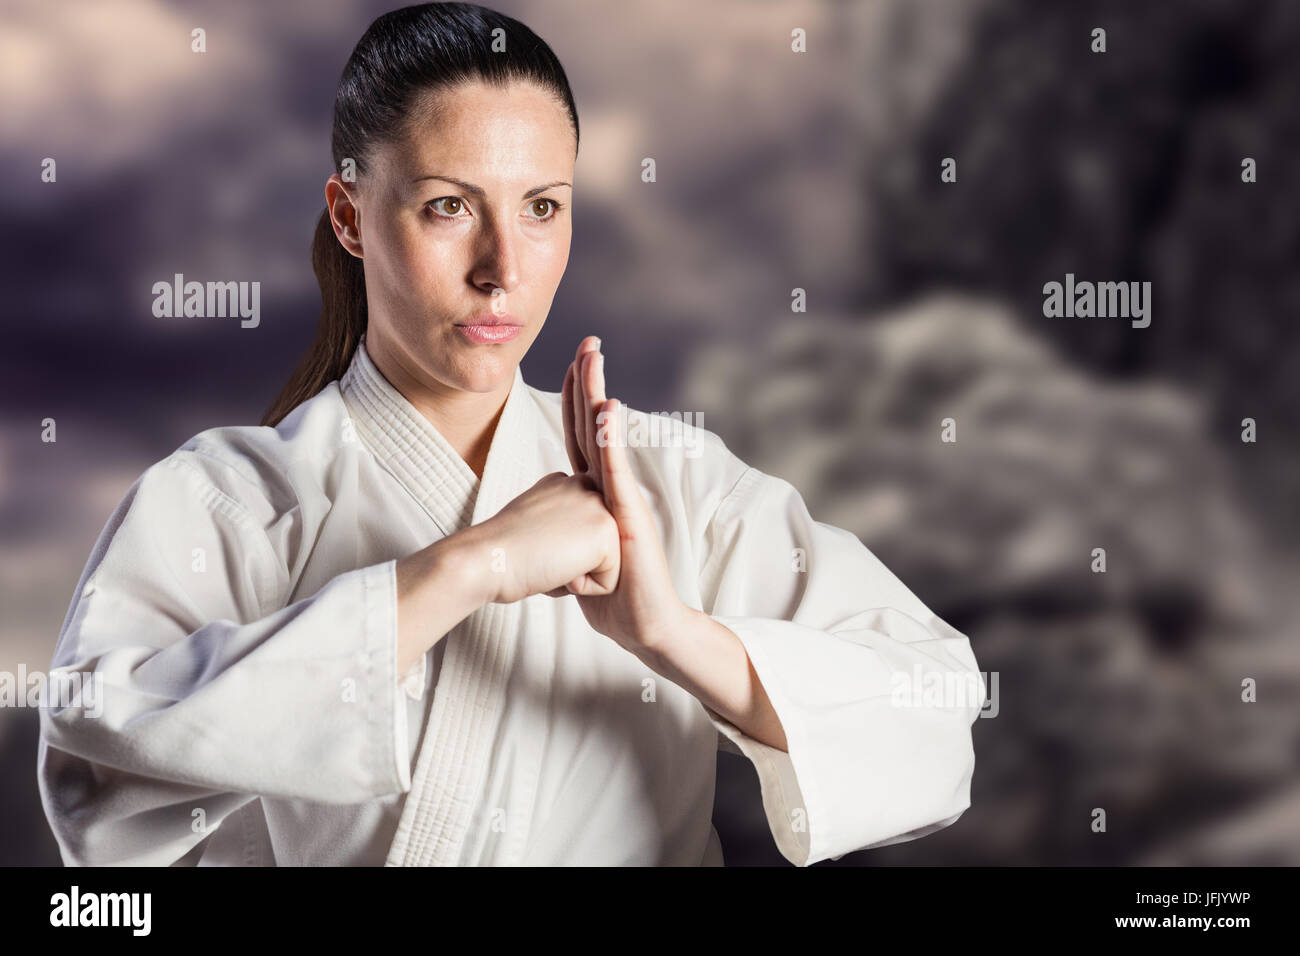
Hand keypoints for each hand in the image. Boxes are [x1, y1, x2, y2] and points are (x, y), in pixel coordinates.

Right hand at [455, 470, 620, 605]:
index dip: (557, 552)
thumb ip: (558, 522)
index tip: (531, 542)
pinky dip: (582, 588)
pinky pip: (608, 581)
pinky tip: (557, 569)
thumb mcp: (534, 523)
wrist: (487, 559)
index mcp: (567, 483)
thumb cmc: (502, 552)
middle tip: (539, 552)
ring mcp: (598, 505)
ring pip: (606, 565)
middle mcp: (586, 487)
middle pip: (597, 549)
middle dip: (573, 563)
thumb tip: (569, 540)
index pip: (583, 534)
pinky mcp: (606, 530)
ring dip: (577, 576)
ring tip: (547, 559)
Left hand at [560, 336, 691, 659]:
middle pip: (594, 426)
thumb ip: (559, 532)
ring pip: (606, 440)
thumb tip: (537, 529)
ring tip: (596, 359)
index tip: (568, 363)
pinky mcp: (630, 517)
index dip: (573, 400)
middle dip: (589, 381)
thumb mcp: (573, 556)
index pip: (581, 436)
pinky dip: (611, 441)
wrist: (644, 626)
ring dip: (599, 396)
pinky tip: (609, 411)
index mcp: (594, 493)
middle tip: (590, 339)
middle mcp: (610, 489)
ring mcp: (622, 500)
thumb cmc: (611, 597)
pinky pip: (617, 473)